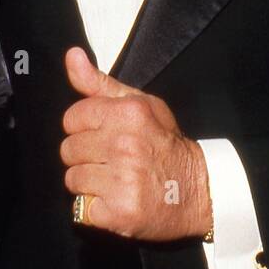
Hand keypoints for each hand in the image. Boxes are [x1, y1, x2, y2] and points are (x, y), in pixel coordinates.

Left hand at [60, 47, 211, 240]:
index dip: (84, 129)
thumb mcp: (140, 105)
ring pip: (72, 179)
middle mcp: (125, 145)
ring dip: (89, 184)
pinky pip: (82, 209)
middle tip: (112, 161)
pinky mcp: (119, 213)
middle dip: (86, 156)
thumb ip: (100, 83)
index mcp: (129, 113)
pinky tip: (117, 201)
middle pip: (68, 150)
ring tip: (115, 181)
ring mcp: (123, 181)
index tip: (104, 136)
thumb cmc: (166, 144)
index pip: (72, 119)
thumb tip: (72, 56)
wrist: (201, 191)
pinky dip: (95, 209)